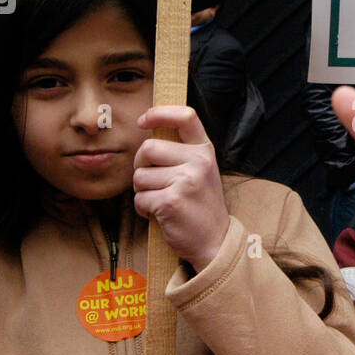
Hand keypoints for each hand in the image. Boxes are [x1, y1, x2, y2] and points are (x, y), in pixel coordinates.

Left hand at [134, 106, 230, 269]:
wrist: (215, 241)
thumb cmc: (200, 205)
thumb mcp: (201, 171)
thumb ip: (182, 152)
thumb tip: (150, 129)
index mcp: (205, 150)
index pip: (185, 116)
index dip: (159, 113)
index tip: (143, 120)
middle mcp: (198, 162)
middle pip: (148, 148)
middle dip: (141, 166)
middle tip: (154, 182)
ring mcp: (186, 181)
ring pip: (140, 176)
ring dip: (143, 191)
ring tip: (162, 200)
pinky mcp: (172, 201)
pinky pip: (140, 198)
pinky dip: (143, 209)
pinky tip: (160, 214)